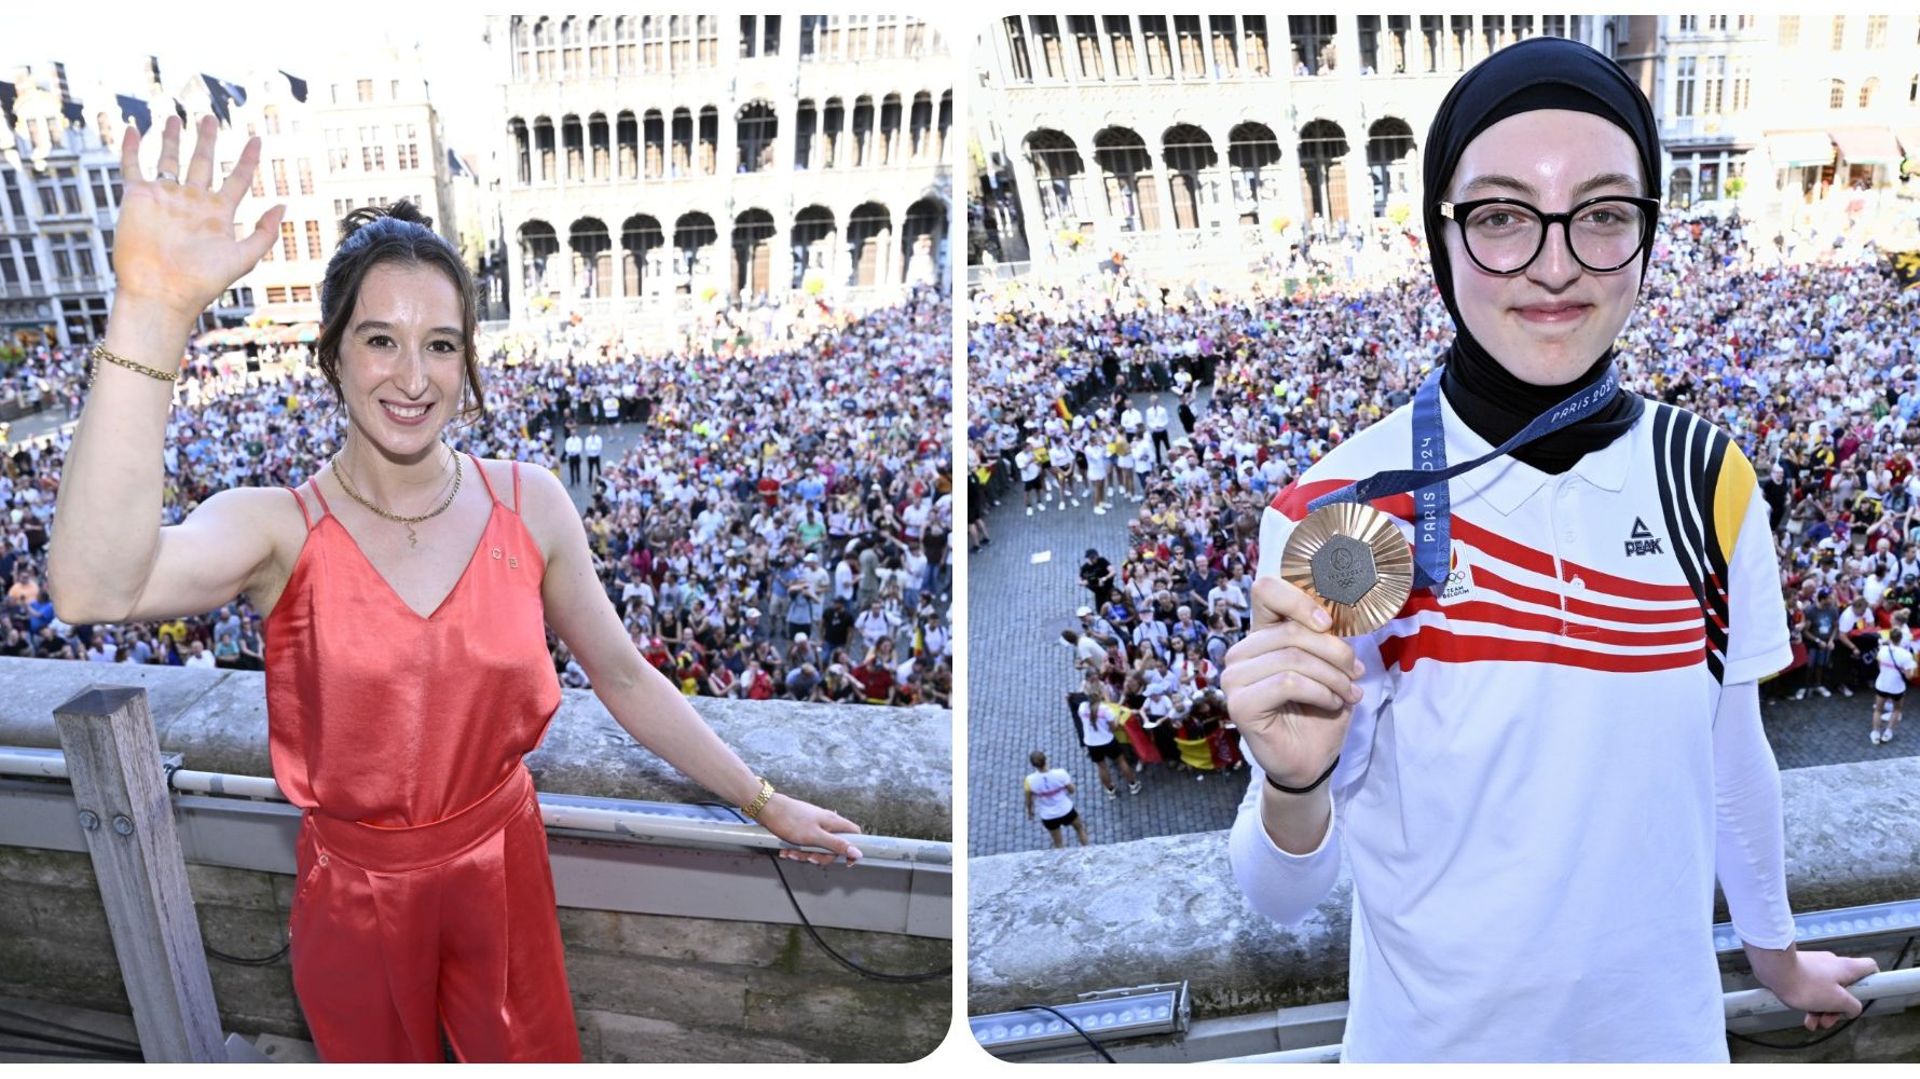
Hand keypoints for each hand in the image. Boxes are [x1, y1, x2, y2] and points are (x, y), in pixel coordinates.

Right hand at [110, 115, 284, 318]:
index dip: (247, 159)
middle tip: (209, 118)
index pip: (237, 179)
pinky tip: (131, 129)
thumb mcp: (244, 257)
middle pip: (202, 162)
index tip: (256, 139)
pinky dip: (131, 148)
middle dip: (206, 140)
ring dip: (171, 138)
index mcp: (219, 213)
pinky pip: (132, 167)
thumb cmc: (203, 280)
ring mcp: (165, 198)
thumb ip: (265, 232)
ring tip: (175, 117)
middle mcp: (192, 202)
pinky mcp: (137, 198)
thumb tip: (283, 204)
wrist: (162, 292)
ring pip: (168, 159)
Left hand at [755, 792, 863, 866]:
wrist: (767, 809)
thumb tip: (857, 853)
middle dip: (821, 856)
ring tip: (792, 852)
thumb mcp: (815, 837)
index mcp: (833, 822)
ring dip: (805, 854)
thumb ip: (836, 845)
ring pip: (818, 847)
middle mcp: (826, 823)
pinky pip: (805, 844)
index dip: (852, 849)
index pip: (854, 835)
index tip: (844, 861)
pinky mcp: (803, 829)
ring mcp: (814, 826)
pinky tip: (787, 850)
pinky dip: (797, 850)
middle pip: (834, 846)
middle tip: (810, 857)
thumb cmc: (790, 819)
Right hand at [1220, 574, 1363, 787]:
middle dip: (1333, 651)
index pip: (1265, 591)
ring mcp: (1234, 679)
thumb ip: (1326, 637)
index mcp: (1261, 635)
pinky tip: (1331, 704)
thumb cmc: (1319, 711)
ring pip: (1292, 658)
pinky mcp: (1239, 704)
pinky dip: (1319, 692)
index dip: (1298, 599)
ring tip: (1348, 693)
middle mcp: (1241, 653)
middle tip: (1355, 673)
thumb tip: (1341, 612)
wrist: (1312, 760)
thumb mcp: (1329, 666)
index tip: (1327, 622)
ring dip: (1332, 676)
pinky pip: (1288, 683)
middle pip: (1290, 631)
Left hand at [1747, 944, 1878, 1030]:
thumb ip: (1853, 1006)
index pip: (1870, 967)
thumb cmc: (1806, 983)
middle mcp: (1833, 965)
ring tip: (1813, 1023)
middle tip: (1828, 1020)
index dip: (1873, 981)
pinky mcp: (1801, 970)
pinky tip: (1804, 1016)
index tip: (1866, 996)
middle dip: (1838, 1008)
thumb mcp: (1838, 1000)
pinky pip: (1811, 990)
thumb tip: (1853, 1008)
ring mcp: (1816, 967)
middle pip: (1846, 989)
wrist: (1774, 970)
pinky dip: (1810, 1003)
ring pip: (1826, 992)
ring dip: (1822, 1010)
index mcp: (1847, 968)